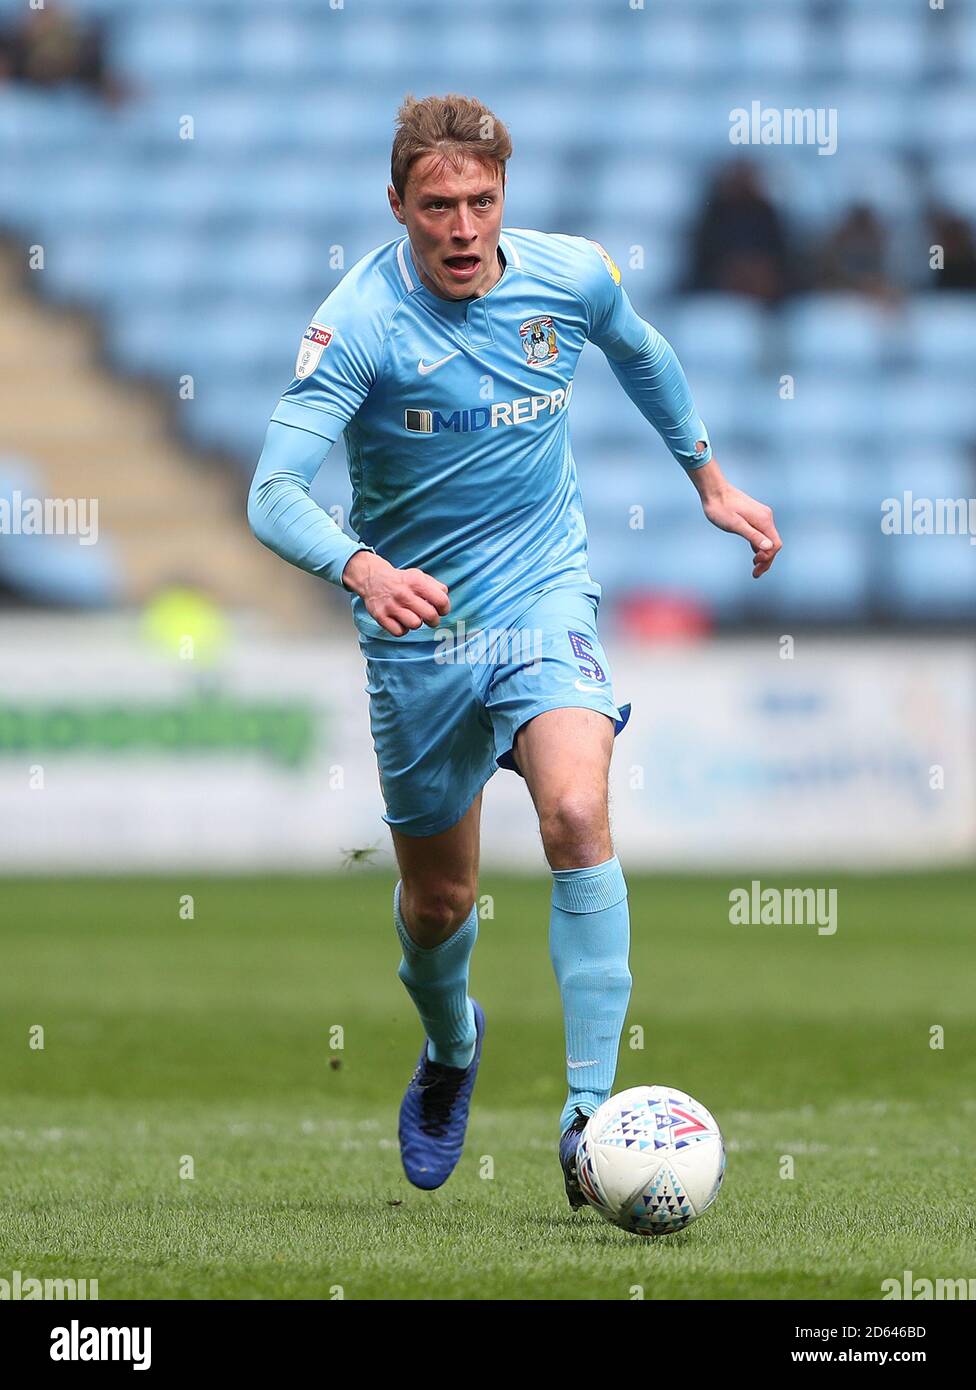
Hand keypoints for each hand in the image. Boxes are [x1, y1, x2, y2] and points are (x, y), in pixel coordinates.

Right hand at [341, 550, 449, 635]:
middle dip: (434, 620)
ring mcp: (391, 606)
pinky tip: (401, 621)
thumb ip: (435, 586)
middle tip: (430, 618)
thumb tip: (445, 600)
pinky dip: (402, 629)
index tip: (441, 610)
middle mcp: (404, 594)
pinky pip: (399, 632)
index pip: (441, 600)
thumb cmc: (401, 581)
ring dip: (416, 623)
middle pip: (430, 616)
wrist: (373, 579)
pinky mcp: (381, 616)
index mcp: (416, 582)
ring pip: (415, 625)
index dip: (444, 608)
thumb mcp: (419, 576)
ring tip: (413, 617)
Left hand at [689, 459, 781, 577]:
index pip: (775, 545)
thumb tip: (769, 547)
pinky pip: (762, 534)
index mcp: (764, 520)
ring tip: (754, 567)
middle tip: (755, 574)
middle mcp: (766, 517)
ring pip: (767, 539)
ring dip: (763, 554)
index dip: (768, 558)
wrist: (714, 491)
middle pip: (773, 544)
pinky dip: (759, 546)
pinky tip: (753, 554)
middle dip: (766, 560)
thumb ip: (753, 536)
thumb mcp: (735, 525)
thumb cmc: (721, 508)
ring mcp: (761, 516)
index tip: (755, 567)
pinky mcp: (755, 515)